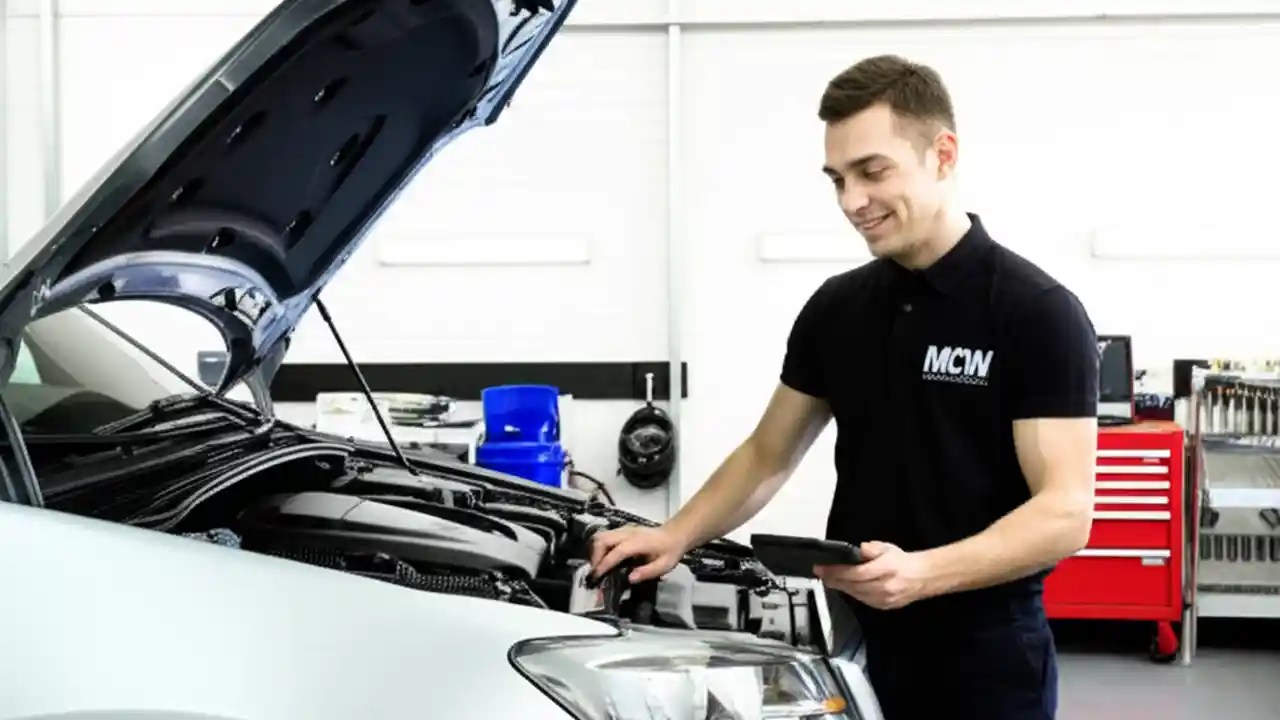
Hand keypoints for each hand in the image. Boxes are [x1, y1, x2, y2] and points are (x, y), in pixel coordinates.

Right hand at [589, 524, 688, 583]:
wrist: (675, 534)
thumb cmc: (670, 550)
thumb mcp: (664, 565)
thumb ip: (647, 572)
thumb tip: (630, 578)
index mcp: (638, 542)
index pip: (615, 553)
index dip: (604, 565)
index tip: (597, 577)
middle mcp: (628, 533)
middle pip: (601, 540)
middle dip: (594, 557)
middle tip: (596, 573)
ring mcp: (624, 530)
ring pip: (601, 536)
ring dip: (595, 552)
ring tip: (598, 567)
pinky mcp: (622, 530)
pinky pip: (605, 536)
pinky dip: (599, 548)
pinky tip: (604, 560)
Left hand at [814, 541, 932, 609]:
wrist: (922, 577)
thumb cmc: (903, 562)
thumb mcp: (888, 548)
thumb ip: (872, 549)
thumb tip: (860, 549)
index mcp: (885, 570)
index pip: (855, 573)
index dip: (836, 572)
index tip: (822, 568)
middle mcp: (884, 586)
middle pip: (852, 586)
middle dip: (833, 580)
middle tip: (821, 573)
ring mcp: (884, 599)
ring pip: (856, 595)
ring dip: (840, 587)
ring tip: (829, 580)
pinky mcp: (884, 606)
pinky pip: (863, 601)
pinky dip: (852, 594)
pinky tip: (845, 587)